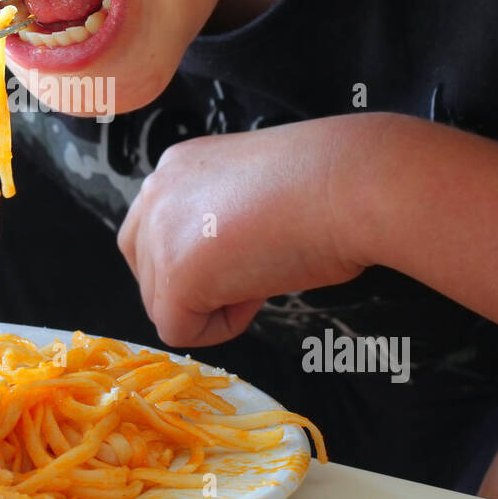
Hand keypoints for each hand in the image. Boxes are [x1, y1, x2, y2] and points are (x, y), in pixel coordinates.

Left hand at [117, 116, 375, 346]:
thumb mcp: (250, 193)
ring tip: (262, 271)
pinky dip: (220, 328)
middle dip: (196, 286)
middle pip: (147, 271)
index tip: (249, 246)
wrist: (350, 185)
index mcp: (176, 167)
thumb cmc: (326, 187)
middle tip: (255, 265)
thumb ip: (215, 218)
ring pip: (161, 305)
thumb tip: (214, 265)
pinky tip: (256, 295)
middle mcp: (156, 192)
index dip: (203, 259)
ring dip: (211, 305)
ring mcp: (160, 233)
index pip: (155, 233)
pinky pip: (180, 331)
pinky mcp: (176, 276)